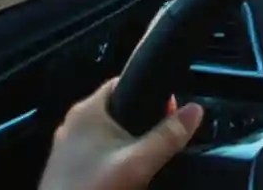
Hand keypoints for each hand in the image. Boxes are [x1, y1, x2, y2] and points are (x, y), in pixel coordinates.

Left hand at [39, 78, 203, 189]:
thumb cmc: (95, 188)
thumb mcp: (139, 163)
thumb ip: (168, 136)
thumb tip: (196, 110)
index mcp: (87, 110)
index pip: (121, 83)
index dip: (149, 91)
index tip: (169, 110)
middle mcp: (73, 124)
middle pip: (117, 110)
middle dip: (142, 122)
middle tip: (162, 139)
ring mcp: (66, 147)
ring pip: (107, 134)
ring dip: (128, 143)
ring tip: (146, 160)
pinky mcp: (66, 168)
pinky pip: (97, 153)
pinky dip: (113, 158)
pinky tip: (125, 175)